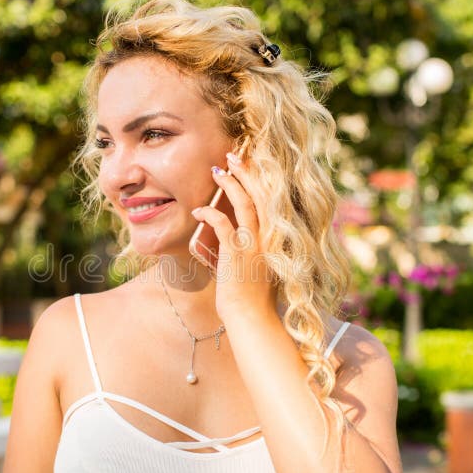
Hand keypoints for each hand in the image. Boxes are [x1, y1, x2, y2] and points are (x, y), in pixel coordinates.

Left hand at [191, 151, 275, 322]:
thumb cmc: (252, 295)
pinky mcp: (236, 253)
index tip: (247, 164)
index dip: (258, 179)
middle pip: (259, 194)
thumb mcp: (257, 265)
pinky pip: (222, 223)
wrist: (252, 317)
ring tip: (217, 170)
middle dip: (245, 171)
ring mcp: (253, 244)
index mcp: (274, 238)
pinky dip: (209, 213)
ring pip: (243, 203)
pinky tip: (198, 210)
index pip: (269, 200)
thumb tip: (236, 233)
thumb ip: (252, 246)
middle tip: (232, 155)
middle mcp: (268, 237)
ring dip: (229, 184)